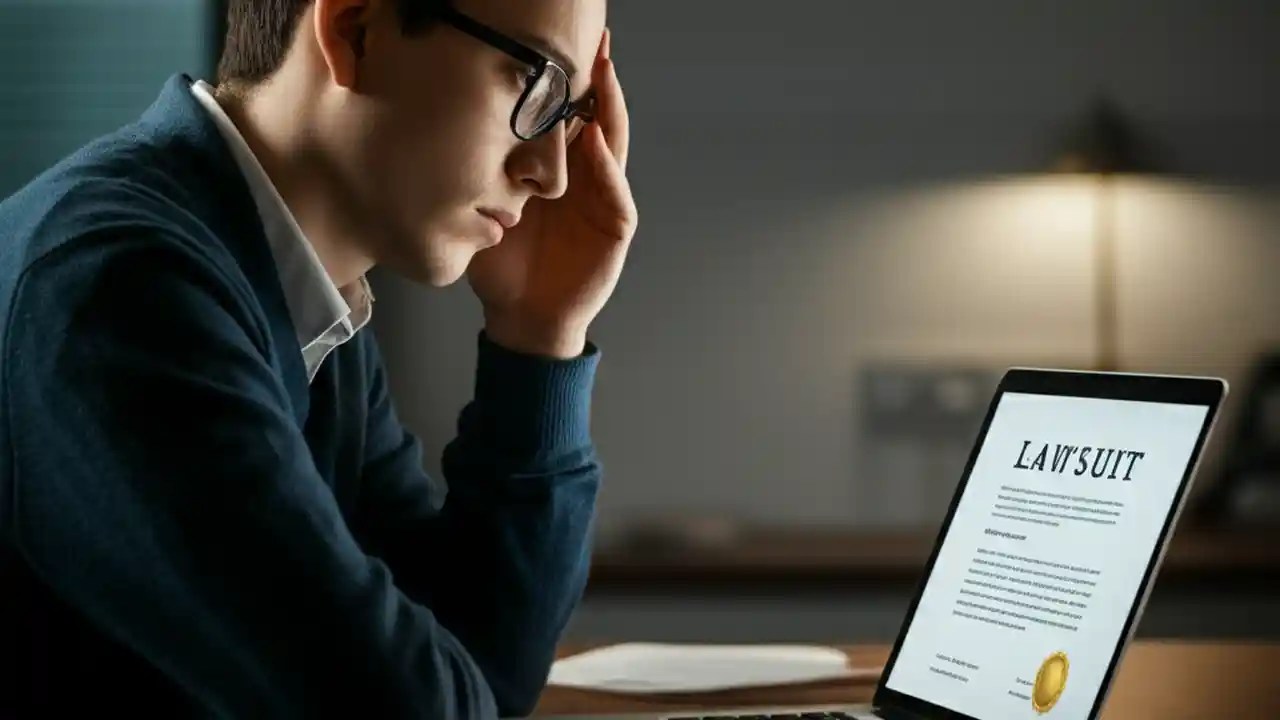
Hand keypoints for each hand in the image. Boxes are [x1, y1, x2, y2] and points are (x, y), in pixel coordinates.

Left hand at [467, 28, 637, 358]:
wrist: (522, 317)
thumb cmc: (502, 264)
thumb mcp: (482, 207)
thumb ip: (476, 173)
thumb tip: (433, 129)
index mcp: (557, 169)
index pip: (565, 113)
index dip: (564, 78)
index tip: (553, 41)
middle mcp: (586, 177)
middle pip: (596, 115)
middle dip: (596, 78)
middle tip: (592, 38)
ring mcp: (605, 200)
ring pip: (612, 143)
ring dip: (610, 108)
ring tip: (602, 73)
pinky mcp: (616, 228)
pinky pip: (616, 192)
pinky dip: (607, 167)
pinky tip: (595, 139)